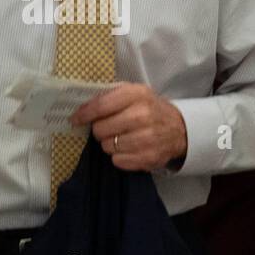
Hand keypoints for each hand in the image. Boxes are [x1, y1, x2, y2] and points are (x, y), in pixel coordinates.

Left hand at [70, 82, 187, 170]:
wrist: (179, 129)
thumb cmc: (149, 108)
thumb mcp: (134, 93)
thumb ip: (109, 95)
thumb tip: (81, 107)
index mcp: (137, 94)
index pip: (101, 106)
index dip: (84, 114)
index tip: (75, 119)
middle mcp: (143, 115)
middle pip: (101, 129)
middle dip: (99, 130)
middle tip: (107, 128)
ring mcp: (147, 138)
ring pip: (107, 147)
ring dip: (109, 143)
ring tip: (120, 138)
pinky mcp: (149, 158)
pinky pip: (117, 161)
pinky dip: (118, 156)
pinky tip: (128, 148)